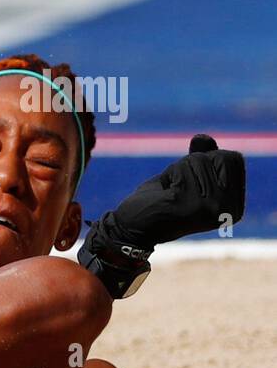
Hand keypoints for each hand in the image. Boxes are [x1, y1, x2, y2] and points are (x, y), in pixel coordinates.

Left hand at [92, 133, 245, 257]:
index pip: (234, 159)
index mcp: (234, 206)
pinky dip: (167, 177)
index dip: (206, 161)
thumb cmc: (159, 201)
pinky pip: (181, 170)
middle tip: (177, 189)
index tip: (190, 184)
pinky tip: (163, 197)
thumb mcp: (186, 176)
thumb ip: (201, 157)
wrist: (132, 229)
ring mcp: (212, 207)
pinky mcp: (190, 204)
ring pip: (199, 160)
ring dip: (176, 172)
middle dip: (191, 164)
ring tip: (169, 194)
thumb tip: (202, 137)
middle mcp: (229, 209)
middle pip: (220, 157)